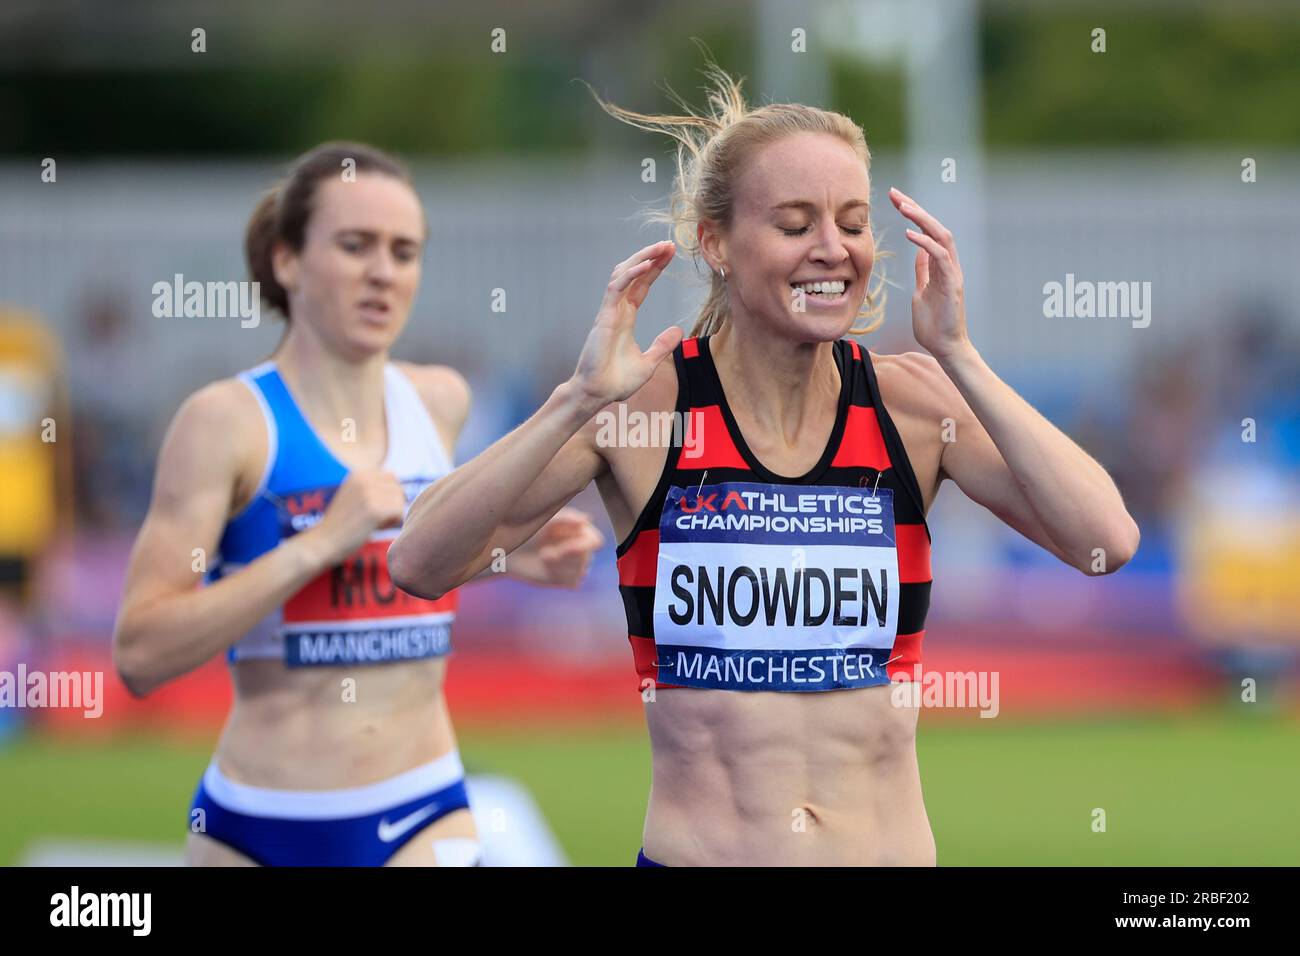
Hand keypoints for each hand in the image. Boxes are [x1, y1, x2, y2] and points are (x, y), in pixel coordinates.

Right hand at [307, 469, 405, 565]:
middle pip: (398, 489)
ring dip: (392, 515)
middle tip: (375, 518)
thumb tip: (398, 485)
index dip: (388, 495)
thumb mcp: (352, 496)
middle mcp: (363, 479)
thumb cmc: (339, 525)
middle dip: (392, 505)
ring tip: (373, 523)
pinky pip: (399, 513)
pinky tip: (375, 528)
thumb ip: (370, 488)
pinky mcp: (374, 510)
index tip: (372, 508)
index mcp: (358, 474)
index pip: (391, 477)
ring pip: (400, 501)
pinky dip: (392, 524)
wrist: (321, 542)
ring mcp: (369, 493)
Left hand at [506, 507, 604, 588]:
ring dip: (560, 563)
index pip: (595, 541)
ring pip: (581, 570)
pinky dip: (558, 573)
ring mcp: (575, 567)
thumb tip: (587, 519)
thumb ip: (567, 517)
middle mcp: (581, 550)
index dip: (585, 544)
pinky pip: (573, 581)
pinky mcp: (566, 580)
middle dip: (568, 553)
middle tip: (546, 551)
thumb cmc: (529, 528)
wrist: (511, 547)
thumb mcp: (547, 519)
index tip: (568, 544)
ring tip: (544, 555)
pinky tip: (545, 564)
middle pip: (587, 556)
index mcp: (581, 532)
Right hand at [570, 240, 684, 409]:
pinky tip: (646, 265)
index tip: (670, 254)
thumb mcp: (649, 362)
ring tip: (660, 248)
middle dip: (651, 257)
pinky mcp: (604, 317)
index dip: (655, 268)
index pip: (641, 285)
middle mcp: (616, 310)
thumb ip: (662, 345)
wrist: (598, 394)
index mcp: (625, 318)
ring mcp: (609, 311)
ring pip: (623, 274)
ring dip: (642, 258)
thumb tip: (678, 331)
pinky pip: (616, 288)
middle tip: (669, 244)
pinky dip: (630, 274)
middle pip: (633, 274)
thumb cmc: (617, 381)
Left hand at [890, 187, 972, 361]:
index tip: (895, 199)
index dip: (913, 213)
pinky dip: (926, 243)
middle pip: (935, 227)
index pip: (927, 231)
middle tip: (895, 193)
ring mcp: (952, 273)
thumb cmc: (934, 325)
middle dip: (915, 207)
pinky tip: (910, 234)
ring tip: (903, 206)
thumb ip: (923, 271)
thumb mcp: (922, 291)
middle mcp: (949, 264)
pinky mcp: (952, 284)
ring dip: (922, 219)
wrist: (946, 348)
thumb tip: (919, 253)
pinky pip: (941, 256)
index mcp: (940, 265)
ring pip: (941, 236)